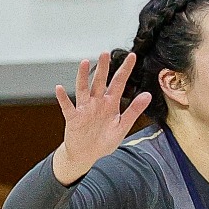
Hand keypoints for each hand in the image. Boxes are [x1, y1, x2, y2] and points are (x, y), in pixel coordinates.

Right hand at [52, 52, 152, 184]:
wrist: (87, 155)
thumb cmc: (104, 141)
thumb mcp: (122, 126)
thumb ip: (134, 110)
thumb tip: (148, 95)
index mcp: (111, 104)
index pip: (119, 83)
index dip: (125, 70)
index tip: (132, 56)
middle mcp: (97, 103)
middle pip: (100, 81)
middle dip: (103, 67)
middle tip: (105, 53)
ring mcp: (84, 109)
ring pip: (83, 89)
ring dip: (82, 76)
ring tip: (84, 62)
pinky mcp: (73, 118)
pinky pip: (67, 106)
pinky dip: (63, 98)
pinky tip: (60, 88)